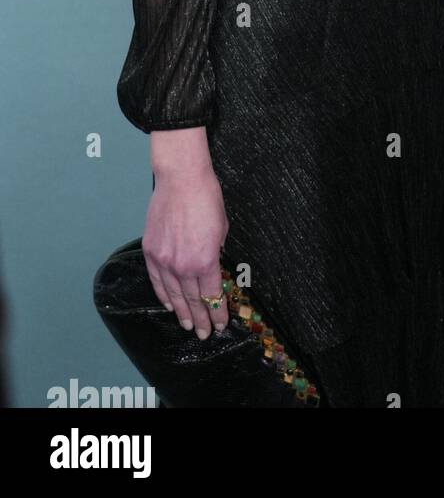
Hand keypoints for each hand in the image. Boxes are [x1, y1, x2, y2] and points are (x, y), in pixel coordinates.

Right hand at [146, 132, 229, 339]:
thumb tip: (213, 264)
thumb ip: (217, 251)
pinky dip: (163, 295)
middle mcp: (183, 266)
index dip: (217, 312)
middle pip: (193, 300)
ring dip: (181, 313)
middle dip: (201, 319)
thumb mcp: (222, 228)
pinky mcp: (151, 251)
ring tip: (189, 326)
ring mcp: (164, 260)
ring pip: (173, 295)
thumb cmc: (207, 198)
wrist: (181, 179)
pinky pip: (156, 281)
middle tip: (206, 334)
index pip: (212, 295)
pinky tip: (169, 305)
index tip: (221, 324)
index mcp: (206, 260)